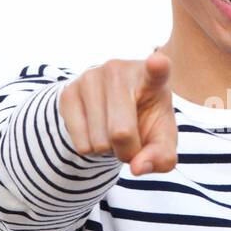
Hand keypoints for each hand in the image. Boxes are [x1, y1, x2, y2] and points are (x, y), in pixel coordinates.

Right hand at [59, 48, 177, 175]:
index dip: (158, 68)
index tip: (158, 62)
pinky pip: (79, 143)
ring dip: (107, 150)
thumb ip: (162, 157)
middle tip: (131, 140)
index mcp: (152, 78)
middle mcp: (119, 71)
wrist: (113, 110)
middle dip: (128, 151)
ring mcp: (91, 78)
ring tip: (112, 131)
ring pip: (98, 142)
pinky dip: (90, 149)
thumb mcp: (162, 140)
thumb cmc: (146, 121)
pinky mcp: (68, 92)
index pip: (157, 71)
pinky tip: (95, 130)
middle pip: (121, 132)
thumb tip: (137, 167)